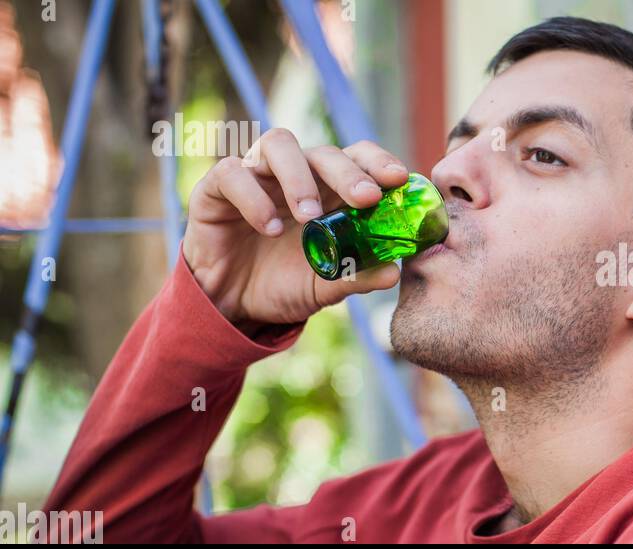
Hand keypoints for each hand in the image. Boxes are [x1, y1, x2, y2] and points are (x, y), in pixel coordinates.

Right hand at [182, 129, 407, 326]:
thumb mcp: (326, 285)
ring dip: (299, 178)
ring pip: (278, 144)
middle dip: (348, 172)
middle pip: (324, 151)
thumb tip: (393, 272)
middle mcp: (296, 173)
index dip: (378, 161)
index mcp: (330, 189)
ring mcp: (257, 175)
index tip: (398, 179)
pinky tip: (268, 228)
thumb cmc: (286, 282)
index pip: (357, 157)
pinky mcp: (217, 187)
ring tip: (310, 217)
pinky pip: (232, 173)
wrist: (233, 303)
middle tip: (365, 198)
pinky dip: (252, 198)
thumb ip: (357, 277)